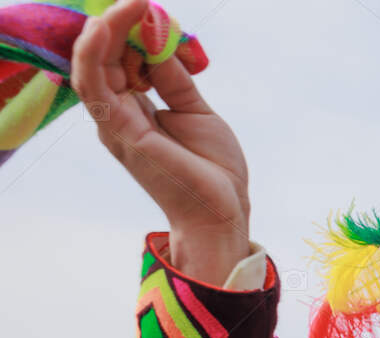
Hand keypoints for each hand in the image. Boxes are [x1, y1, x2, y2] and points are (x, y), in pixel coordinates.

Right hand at [71, 0, 250, 281]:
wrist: (223, 212)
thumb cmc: (212, 169)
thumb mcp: (195, 110)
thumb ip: (172, 77)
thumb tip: (159, 38)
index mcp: (133, 107)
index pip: (118, 58)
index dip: (129, 29)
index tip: (148, 9)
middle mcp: (117, 114)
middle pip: (104, 56)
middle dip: (119, 23)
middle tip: (139, 0)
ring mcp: (115, 123)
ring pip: (93, 65)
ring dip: (108, 29)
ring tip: (129, 4)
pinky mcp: (121, 132)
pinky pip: (95, 86)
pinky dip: (96, 53)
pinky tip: (107, 27)